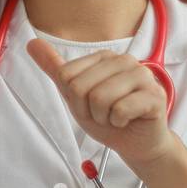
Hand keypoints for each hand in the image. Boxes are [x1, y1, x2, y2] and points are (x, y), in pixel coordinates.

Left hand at [27, 38, 175, 174]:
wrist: (136, 144)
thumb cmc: (108, 118)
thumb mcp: (75, 95)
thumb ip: (55, 69)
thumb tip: (32, 43)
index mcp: (105, 57)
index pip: (67, 76)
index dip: (74, 100)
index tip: (90, 106)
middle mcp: (125, 61)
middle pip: (81, 87)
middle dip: (88, 110)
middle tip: (104, 114)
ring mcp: (143, 76)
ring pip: (100, 98)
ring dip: (103, 117)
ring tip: (116, 117)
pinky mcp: (154, 95)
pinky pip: (120, 109)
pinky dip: (119, 122)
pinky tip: (128, 120)